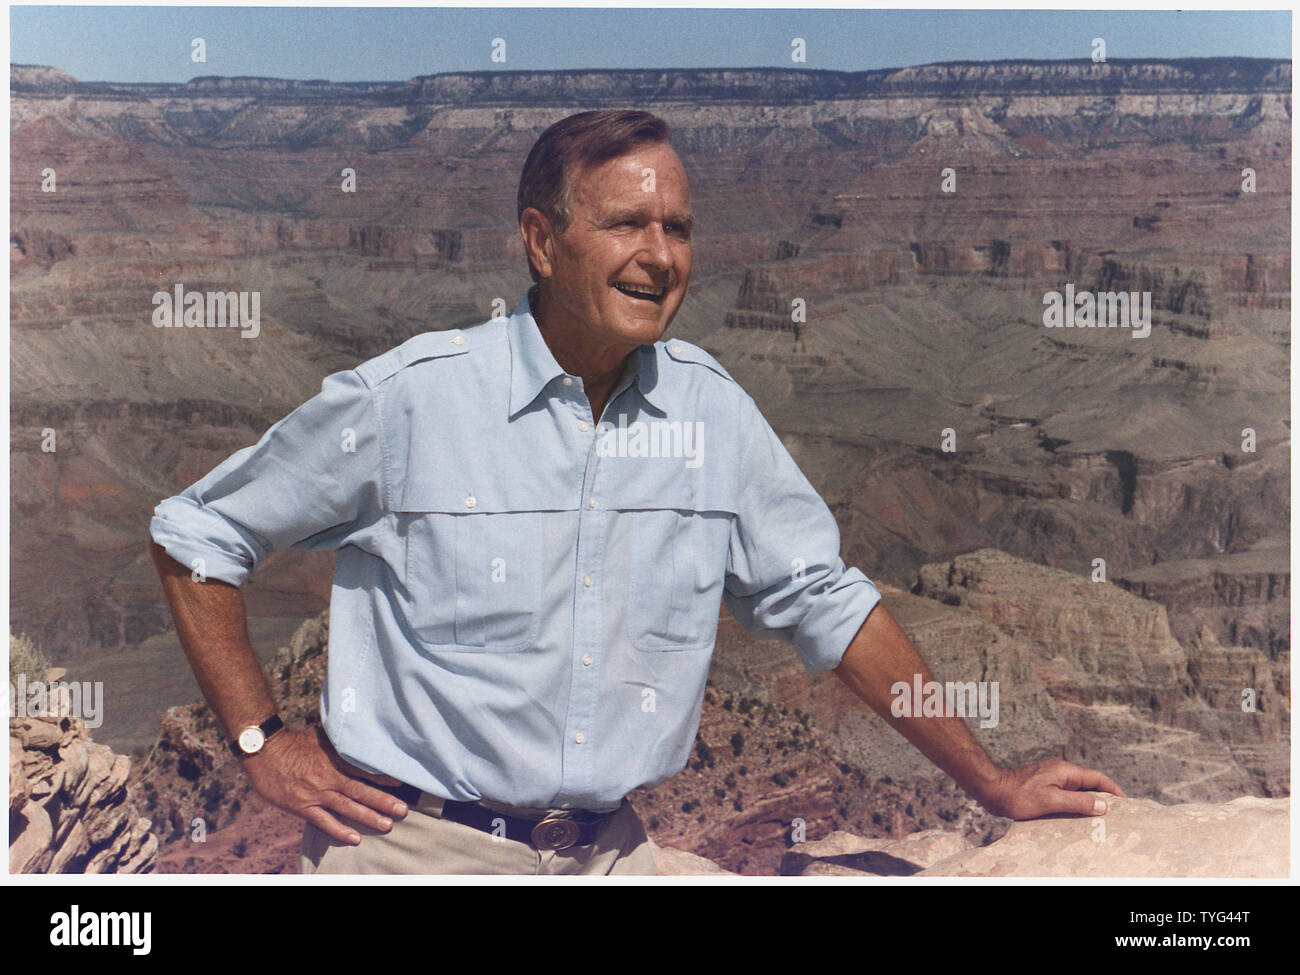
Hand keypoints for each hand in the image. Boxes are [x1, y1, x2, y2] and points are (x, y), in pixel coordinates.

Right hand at [240, 725, 409, 843]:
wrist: (263, 752)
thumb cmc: (294, 742)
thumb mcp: (321, 735)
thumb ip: (341, 739)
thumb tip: (362, 730)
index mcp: (334, 758)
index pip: (363, 768)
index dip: (383, 776)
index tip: (403, 782)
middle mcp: (327, 777)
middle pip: (360, 790)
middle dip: (383, 801)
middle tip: (403, 810)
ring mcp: (315, 793)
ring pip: (346, 808)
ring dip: (368, 817)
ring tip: (388, 825)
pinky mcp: (302, 807)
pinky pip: (323, 822)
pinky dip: (339, 831)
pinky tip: (355, 838)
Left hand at [977, 759, 1126, 819]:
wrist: (993, 791)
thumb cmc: (1019, 795)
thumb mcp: (1051, 801)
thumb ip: (1078, 802)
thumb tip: (1103, 804)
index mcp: (1065, 771)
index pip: (1097, 778)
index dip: (1113, 790)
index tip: (1125, 803)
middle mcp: (1061, 772)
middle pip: (1089, 784)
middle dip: (1104, 797)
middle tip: (1116, 814)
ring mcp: (1052, 779)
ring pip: (1078, 790)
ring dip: (1089, 801)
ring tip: (1100, 818)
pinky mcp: (1044, 786)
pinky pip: (1067, 794)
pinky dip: (1076, 803)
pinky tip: (1077, 816)